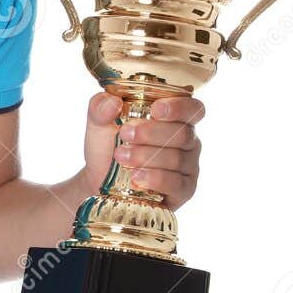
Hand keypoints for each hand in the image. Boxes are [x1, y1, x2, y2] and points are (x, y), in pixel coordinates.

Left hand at [82, 90, 203, 210]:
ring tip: (121, 156)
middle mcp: (187, 141)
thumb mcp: (99, 124)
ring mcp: (188, 167)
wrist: (98, 181)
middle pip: (183, 134)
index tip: (155, 110)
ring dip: (147, 156)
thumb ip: (100, 107)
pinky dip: (156, 179)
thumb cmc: (108, 147)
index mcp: (175, 119)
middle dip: (152, 133)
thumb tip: (112, 103)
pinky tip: (136, 177)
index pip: (193, 109)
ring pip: (177, 159)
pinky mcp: (183, 190)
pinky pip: (177, 184)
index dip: (179, 107)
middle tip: (125, 134)